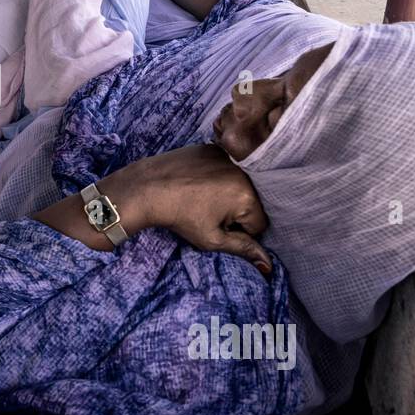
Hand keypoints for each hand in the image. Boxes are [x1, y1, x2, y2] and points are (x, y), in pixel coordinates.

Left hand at [137, 144, 271, 274]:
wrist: (147, 188)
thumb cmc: (179, 216)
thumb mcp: (212, 239)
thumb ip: (243, 249)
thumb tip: (268, 266)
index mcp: (247, 195)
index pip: (259, 224)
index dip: (239, 232)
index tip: (217, 228)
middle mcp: (244, 171)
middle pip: (252, 203)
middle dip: (236, 213)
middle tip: (208, 213)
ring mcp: (229, 157)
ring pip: (240, 185)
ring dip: (228, 195)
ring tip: (202, 199)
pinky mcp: (214, 148)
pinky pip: (226, 169)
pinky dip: (217, 178)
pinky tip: (198, 184)